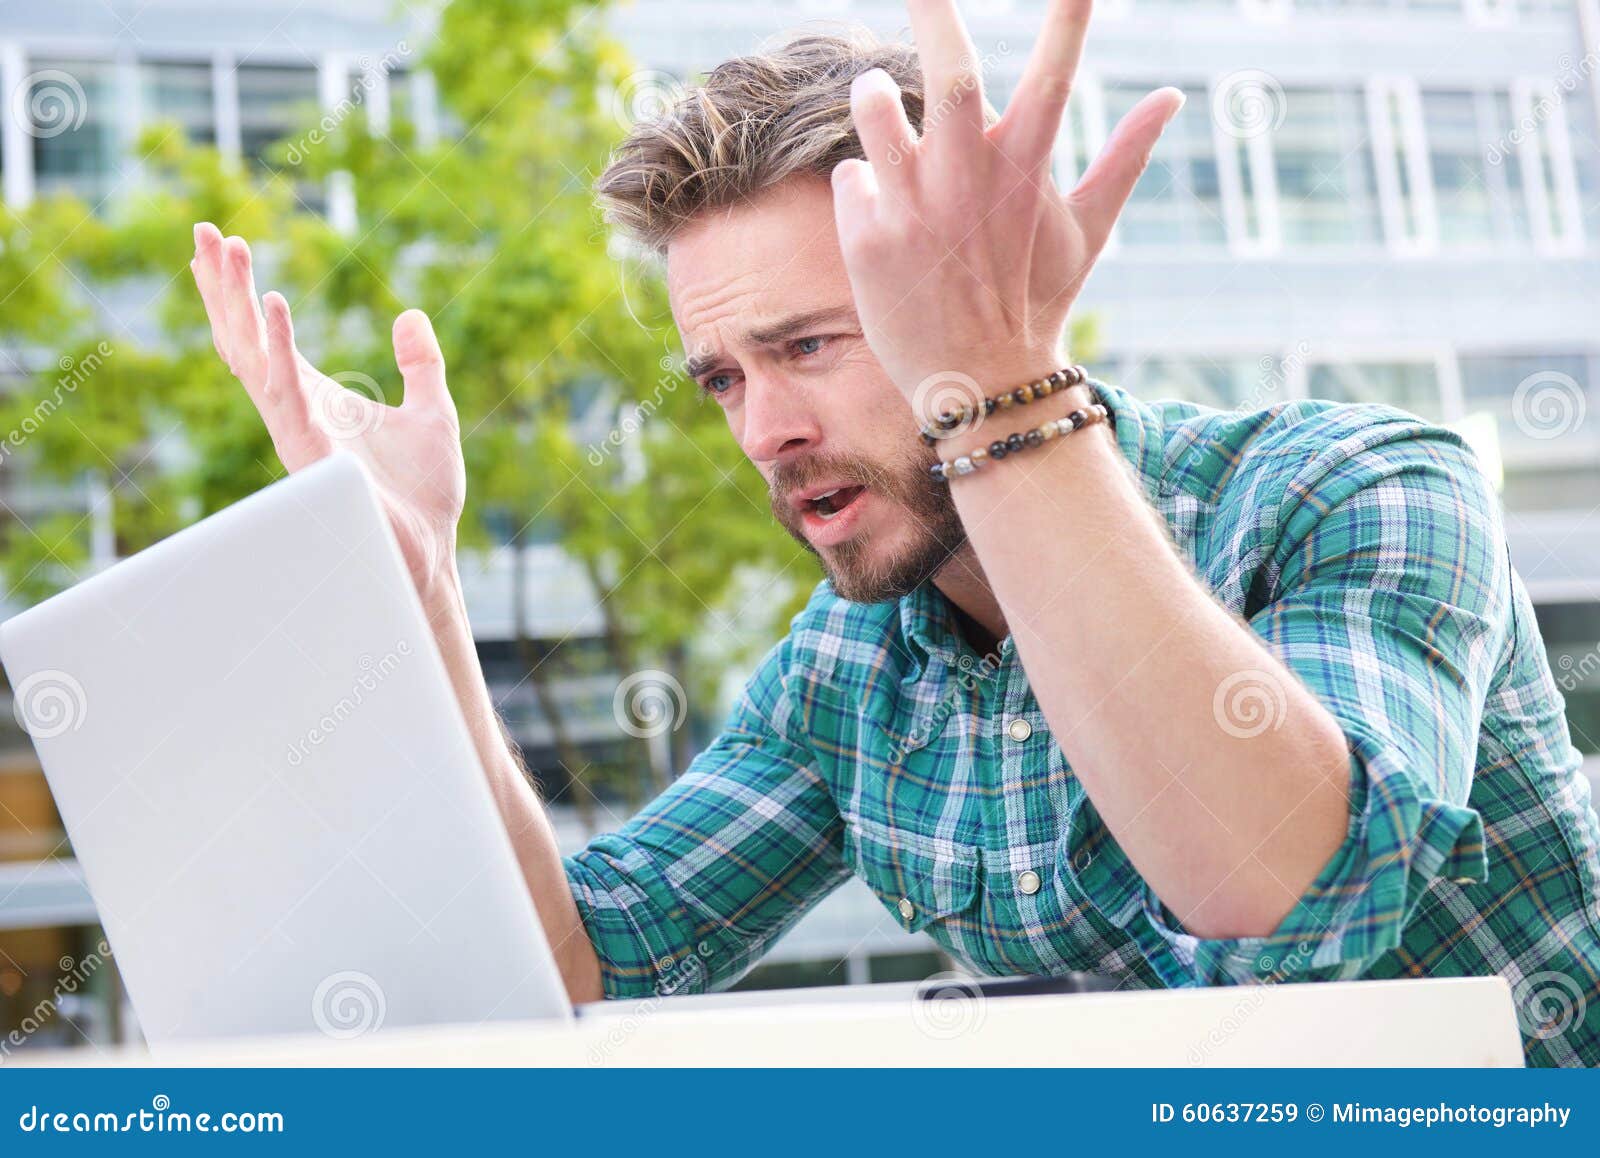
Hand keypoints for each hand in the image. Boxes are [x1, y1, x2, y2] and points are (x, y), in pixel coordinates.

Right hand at [189, 223, 465, 604]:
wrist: (431, 551)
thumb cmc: (424, 495)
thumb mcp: (433, 414)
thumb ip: (421, 365)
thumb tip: (411, 316)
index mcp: (316, 398)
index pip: (264, 336)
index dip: (241, 292)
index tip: (223, 241)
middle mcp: (296, 410)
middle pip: (244, 338)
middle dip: (223, 286)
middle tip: (205, 228)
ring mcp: (299, 430)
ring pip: (254, 356)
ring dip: (240, 303)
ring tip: (229, 250)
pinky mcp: (312, 451)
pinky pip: (287, 391)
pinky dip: (278, 347)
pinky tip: (273, 304)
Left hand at [831, 0, 1183, 399]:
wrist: (980, 383)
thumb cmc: (1038, 300)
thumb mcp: (1089, 231)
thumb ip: (1125, 156)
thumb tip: (1173, 96)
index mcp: (1028, 168)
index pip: (1055, 72)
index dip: (1068, 17)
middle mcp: (969, 180)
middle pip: (948, 72)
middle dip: (932, 10)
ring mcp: (915, 209)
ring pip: (876, 108)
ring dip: (875, 94)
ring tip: (878, 94)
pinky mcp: (868, 240)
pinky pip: (852, 178)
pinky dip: (864, 185)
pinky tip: (882, 217)